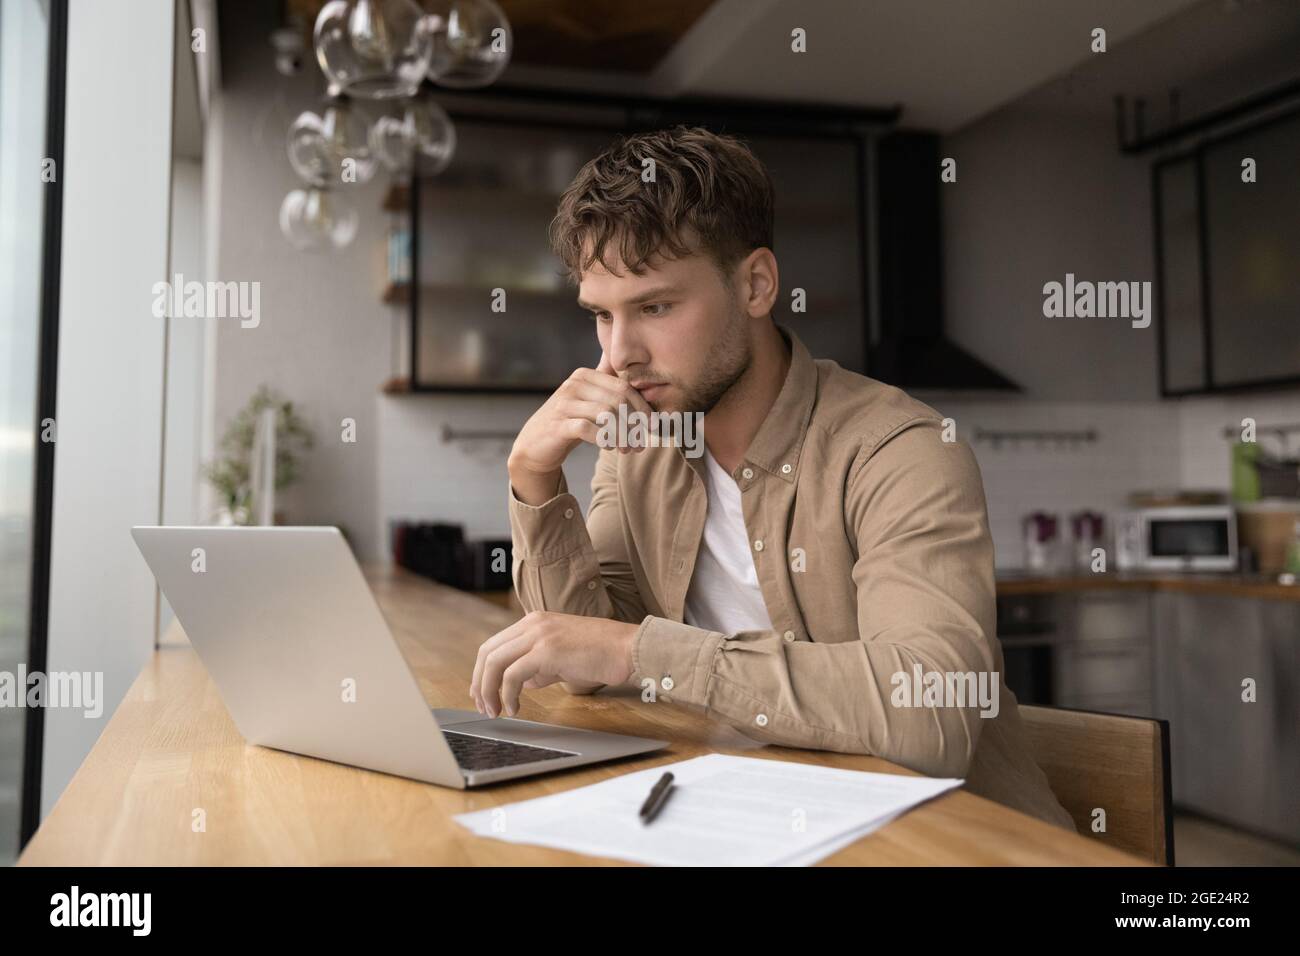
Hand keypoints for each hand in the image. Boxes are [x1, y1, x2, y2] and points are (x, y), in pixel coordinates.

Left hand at [469, 611, 637, 717]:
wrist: (628, 649)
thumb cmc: (601, 654)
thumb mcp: (562, 658)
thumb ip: (539, 667)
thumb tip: (520, 683)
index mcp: (534, 622)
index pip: (494, 645)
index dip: (482, 672)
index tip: (482, 694)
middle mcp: (532, 623)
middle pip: (487, 652)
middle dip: (479, 683)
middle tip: (484, 707)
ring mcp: (539, 634)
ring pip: (494, 662)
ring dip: (489, 691)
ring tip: (496, 712)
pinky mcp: (547, 650)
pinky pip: (512, 675)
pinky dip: (507, 695)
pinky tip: (515, 709)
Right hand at [506, 352, 654, 504]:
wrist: (536, 443)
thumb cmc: (570, 421)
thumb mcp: (590, 401)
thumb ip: (609, 388)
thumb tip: (641, 379)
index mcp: (585, 375)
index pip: (624, 387)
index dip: (643, 408)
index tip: (653, 427)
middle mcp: (574, 384)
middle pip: (618, 399)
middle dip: (635, 423)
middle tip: (642, 443)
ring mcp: (564, 403)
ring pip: (607, 414)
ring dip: (623, 435)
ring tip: (628, 449)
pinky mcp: (558, 424)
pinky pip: (590, 429)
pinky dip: (605, 439)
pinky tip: (611, 447)